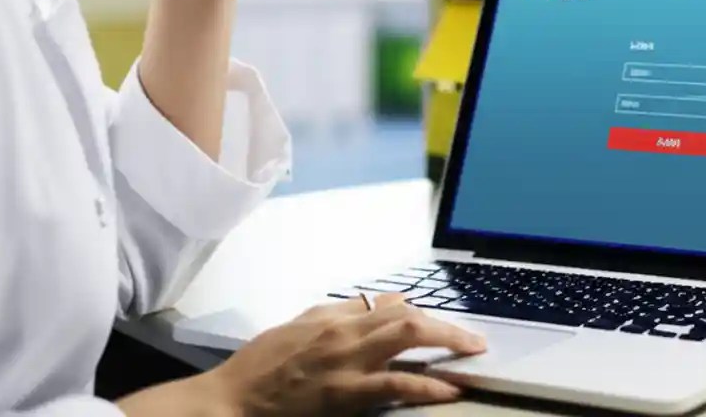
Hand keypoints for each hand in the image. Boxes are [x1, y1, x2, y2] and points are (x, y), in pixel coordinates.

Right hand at [199, 294, 486, 415]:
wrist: (231, 399)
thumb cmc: (259, 367)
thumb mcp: (296, 329)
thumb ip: (335, 316)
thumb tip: (374, 304)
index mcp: (332, 317)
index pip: (387, 304)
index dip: (419, 313)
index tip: (438, 325)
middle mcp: (344, 331)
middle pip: (407, 315)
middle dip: (445, 325)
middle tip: (474, 339)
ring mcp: (348, 361)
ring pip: (408, 337)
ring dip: (448, 342)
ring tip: (473, 353)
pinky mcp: (346, 392)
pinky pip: (396, 383)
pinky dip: (428, 384)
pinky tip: (449, 388)